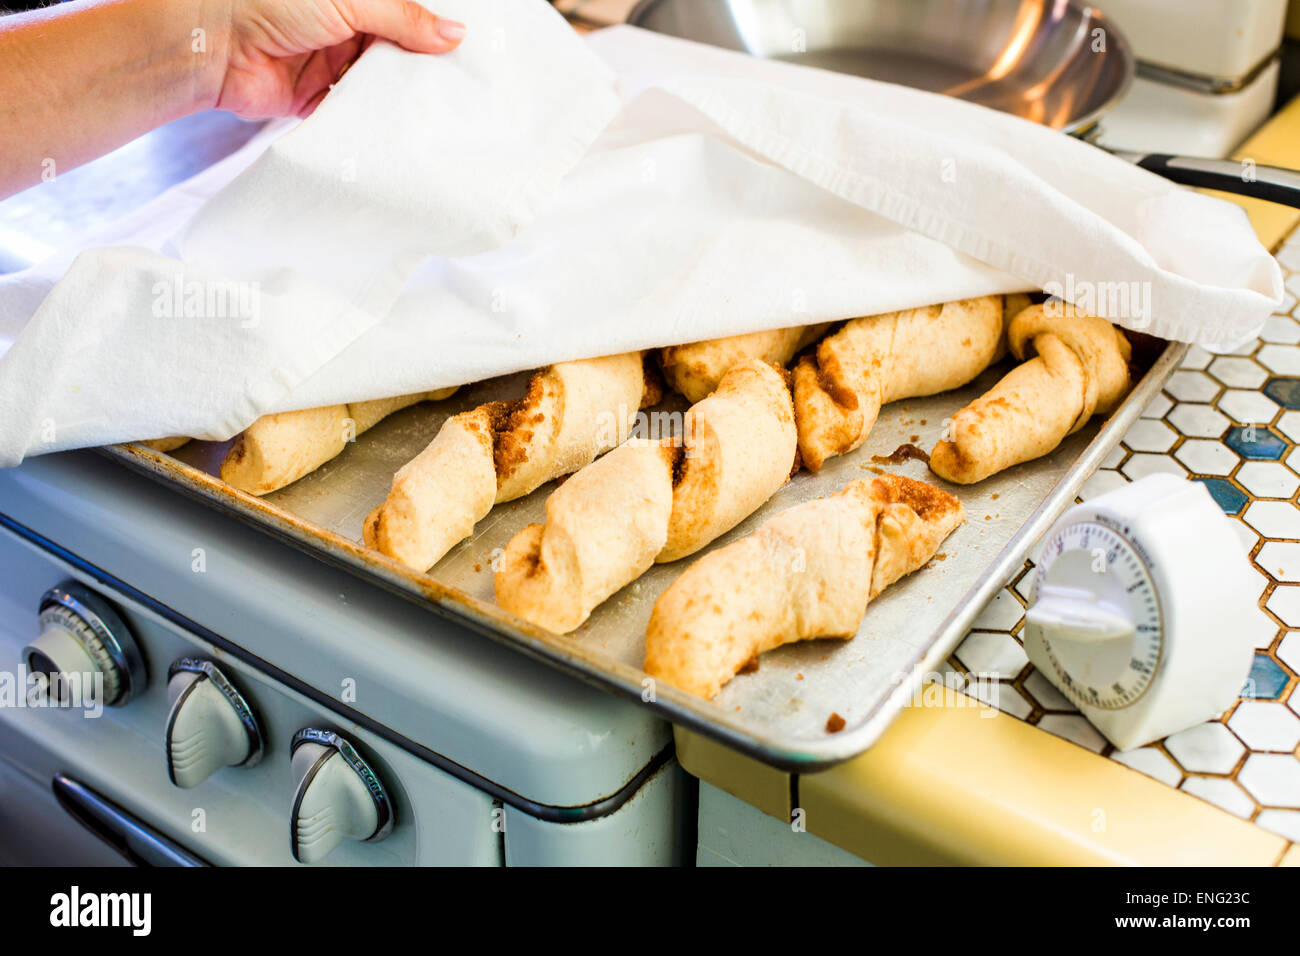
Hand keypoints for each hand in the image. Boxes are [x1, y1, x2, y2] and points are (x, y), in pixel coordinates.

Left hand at [215, 0, 464, 118]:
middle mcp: (347, 26)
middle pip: (400, 50)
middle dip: (426, 67)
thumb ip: (404, 17)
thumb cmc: (270, 1)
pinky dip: (374, 121)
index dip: (437, 27)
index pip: (408, 12)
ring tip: (441, 112)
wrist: (212, 43)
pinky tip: (402, 130)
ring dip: (402, 96)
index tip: (472, 47)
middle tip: (467, 88)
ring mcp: (333, 63)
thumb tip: (456, 34)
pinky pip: (356, 113)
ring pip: (381, 84)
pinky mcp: (319, 100)